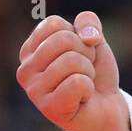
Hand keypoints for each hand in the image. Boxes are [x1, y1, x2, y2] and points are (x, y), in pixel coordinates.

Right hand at [17, 12, 127, 130]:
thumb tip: (87, 36)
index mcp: (29, 50)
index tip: (80, 53)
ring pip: (72, 60)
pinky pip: (77, 82)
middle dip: (86, 53)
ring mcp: (33, 90)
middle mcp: (25, 70)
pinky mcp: (48, 108)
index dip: (77, 36)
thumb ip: (88, 22)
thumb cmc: (94, 73)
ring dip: (89, 72)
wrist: (107, 107)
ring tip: (83, 85)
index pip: (53, 24)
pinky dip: (89, 88)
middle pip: (64, 40)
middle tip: (84, 71)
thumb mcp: (93, 39)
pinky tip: (82, 98)